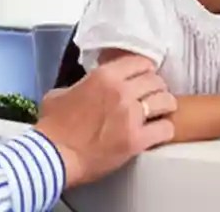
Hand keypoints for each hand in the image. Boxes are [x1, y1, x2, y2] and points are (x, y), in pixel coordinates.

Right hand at [34, 55, 176, 187]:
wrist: (52, 157)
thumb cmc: (52, 128)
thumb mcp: (60, 94)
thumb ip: (79, 85)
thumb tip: (86, 88)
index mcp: (104, 76)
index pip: (141, 62)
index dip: (144, 71)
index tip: (143, 79)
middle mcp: (122, 91)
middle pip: (156, 81)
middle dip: (156, 88)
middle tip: (152, 97)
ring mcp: (131, 115)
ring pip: (166, 101)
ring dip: (164, 106)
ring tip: (159, 113)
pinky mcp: (137, 140)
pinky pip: (166, 129)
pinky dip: (164, 130)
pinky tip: (158, 132)